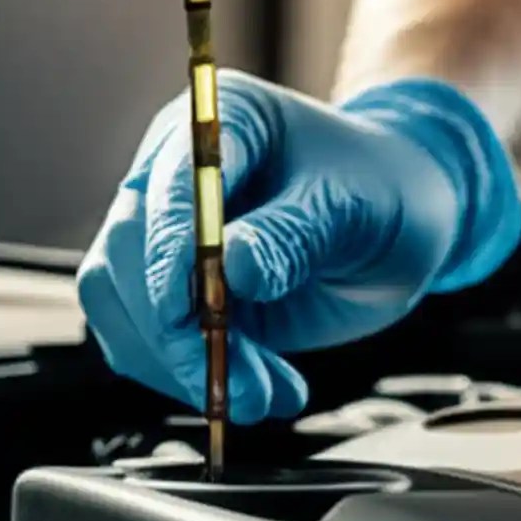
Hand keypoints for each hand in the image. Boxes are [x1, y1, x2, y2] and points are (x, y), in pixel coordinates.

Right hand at [77, 69, 520, 422]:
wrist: (399, 217)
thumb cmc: (380, 188)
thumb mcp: (356, 206)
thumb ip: (294, 235)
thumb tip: (235, 269)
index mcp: (213, 124)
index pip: (166, 188)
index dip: (167, 253)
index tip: (182, 315)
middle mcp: (169, 174)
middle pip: (126, 251)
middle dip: (174, 331)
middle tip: (241, 387)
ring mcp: (162, 233)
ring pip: (120, 303)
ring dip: (177, 364)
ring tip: (258, 395)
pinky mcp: (168, 289)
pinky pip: (144, 340)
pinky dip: (187, 376)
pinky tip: (250, 389)